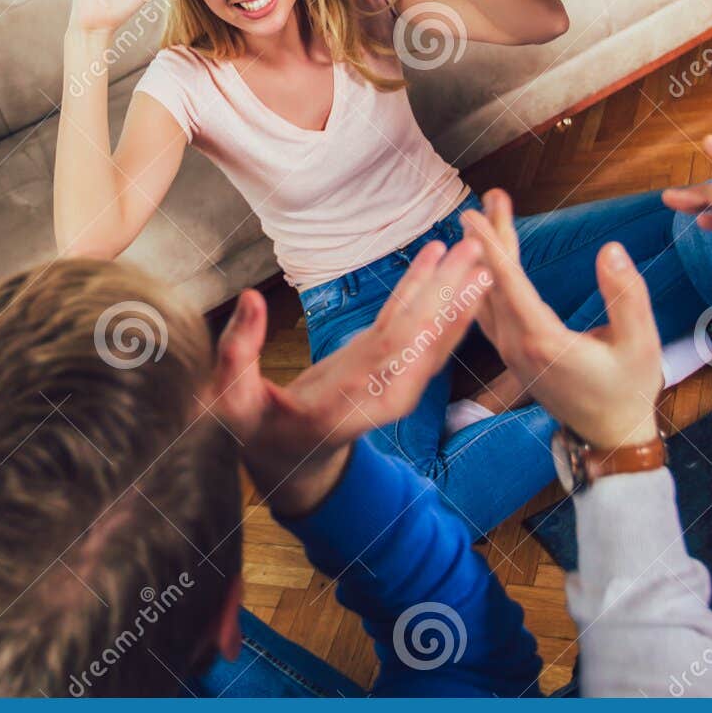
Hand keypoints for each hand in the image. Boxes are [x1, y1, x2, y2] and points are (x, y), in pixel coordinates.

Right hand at [208, 239, 490, 515]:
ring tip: (474, 253)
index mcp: (350, 401)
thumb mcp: (233, 399)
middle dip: (451, 292)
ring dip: (453, 294)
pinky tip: (444, 269)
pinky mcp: (386, 369)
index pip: (391, 348)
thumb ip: (238, 352)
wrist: (286, 462)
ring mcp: (389, 382)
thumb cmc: (255, 428)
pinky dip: (432, 300)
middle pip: (421, 336)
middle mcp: (381, 393)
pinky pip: (414, 332)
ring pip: (426, 333)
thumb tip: (249, 298)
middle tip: (478, 251)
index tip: (440, 272)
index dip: (416, 305)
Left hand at [461, 192, 661, 451]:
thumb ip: (627, 296)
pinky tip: (483, 264)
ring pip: (488, 296)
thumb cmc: (629, 389)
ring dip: (485, 257)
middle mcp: (517, 346)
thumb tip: (611, 250)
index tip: (473, 214)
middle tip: (483, 200)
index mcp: (543, 340)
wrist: (611, 437)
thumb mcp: (641, 343)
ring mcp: (511, 353)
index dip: (491, 245)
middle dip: (488, 238)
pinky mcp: (514, 356)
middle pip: (493, 282)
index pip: (509, 284)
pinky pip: (490, 312)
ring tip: (482, 220)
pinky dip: (485, 281)